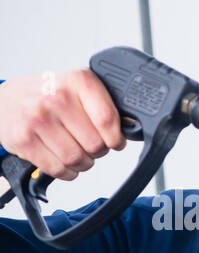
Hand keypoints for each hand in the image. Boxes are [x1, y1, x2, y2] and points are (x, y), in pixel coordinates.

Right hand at [0, 69, 125, 179]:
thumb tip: (132, 127)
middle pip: (96, 146)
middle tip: (88, 144)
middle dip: (97, 151)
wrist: (4, 100)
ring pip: (78, 160)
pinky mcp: (24, 139)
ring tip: (74, 150)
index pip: (108, 121)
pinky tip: (61, 159)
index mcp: (79, 81)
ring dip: (82, 163)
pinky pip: (58, 170)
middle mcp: (57, 97)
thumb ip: (105, 105)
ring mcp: (38, 118)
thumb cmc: (46, 96)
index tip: (113, 140)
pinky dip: (66, 172)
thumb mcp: (78, 88)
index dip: (116, 139)